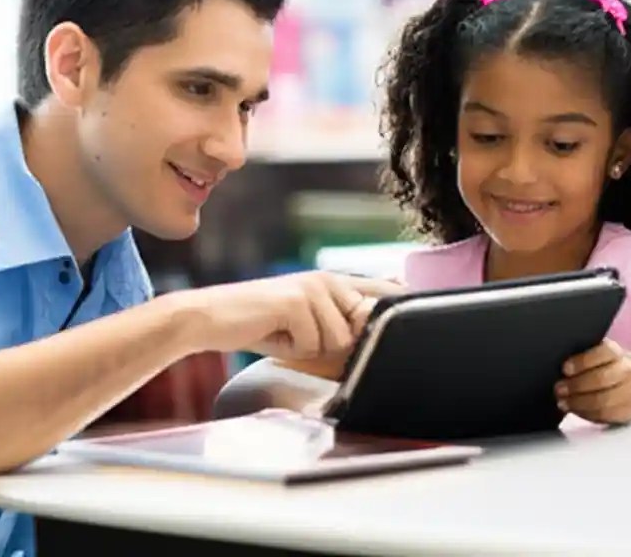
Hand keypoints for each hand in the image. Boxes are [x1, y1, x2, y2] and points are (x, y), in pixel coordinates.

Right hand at [175, 271, 403, 360]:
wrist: (210, 319)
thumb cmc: (258, 327)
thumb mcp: (306, 331)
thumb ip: (339, 331)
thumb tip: (371, 341)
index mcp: (333, 283)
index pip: (382, 292)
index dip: (402, 302)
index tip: (420, 303)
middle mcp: (327, 280)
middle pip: (361, 327)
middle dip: (337, 346)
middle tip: (298, 337)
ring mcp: (312, 288)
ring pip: (338, 341)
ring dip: (310, 350)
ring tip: (283, 335)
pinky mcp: (296, 301)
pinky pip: (314, 344)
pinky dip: (292, 349)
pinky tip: (272, 333)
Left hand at [555, 339, 630, 424]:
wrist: (627, 381)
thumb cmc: (598, 365)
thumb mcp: (590, 353)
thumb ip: (576, 355)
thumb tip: (554, 361)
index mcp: (614, 352)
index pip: (603, 353)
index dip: (583, 362)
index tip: (565, 369)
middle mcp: (625, 369)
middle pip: (602, 378)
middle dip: (577, 385)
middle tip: (558, 389)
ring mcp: (629, 391)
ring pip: (604, 400)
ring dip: (579, 402)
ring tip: (562, 402)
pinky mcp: (627, 410)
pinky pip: (606, 414)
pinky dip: (586, 413)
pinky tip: (573, 410)